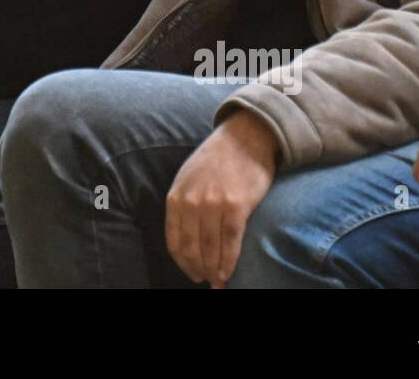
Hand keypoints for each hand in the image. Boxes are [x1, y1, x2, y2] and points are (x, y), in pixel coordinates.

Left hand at [165, 110, 277, 286]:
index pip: (174, 242)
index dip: (182, 264)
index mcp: (176, 196)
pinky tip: (229, 273)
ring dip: (214, 271)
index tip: (191, 273)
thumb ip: (183, 204)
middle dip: (198, 270)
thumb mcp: (187, 178)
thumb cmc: (216, 159)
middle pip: (191, 250)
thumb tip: (186, 237)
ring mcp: (213, 204)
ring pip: (211, 250)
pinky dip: (229, 262)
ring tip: (219, 282)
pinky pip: (231, 242)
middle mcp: (191, 202)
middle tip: (207, 281)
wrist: (244, 137)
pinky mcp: (236, 206)